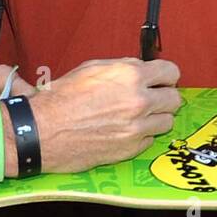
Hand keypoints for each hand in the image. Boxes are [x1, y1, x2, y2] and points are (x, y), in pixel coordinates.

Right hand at [29, 58, 181, 173]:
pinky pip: (150, 140)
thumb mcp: (92, 68)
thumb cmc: (61, 99)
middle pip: (174, 99)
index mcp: (130, 76)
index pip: (171, 72)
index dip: (166, 76)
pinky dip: (142, 135)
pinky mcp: (131, 149)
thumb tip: (141, 69)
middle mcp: (138, 101)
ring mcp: (137, 127)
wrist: (42, 131)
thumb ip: (123, 67)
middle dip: (164, 97)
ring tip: (138, 116)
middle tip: (153, 98)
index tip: (163, 80)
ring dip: (155, 118)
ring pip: (167, 121)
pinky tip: (125, 130)